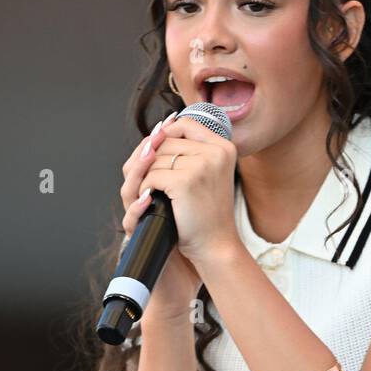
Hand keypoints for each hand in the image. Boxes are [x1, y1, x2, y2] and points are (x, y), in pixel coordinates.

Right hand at [119, 114, 202, 326]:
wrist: (196, 271)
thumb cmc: (199, 239)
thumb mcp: (202, 201)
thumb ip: (200, 176)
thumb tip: (212, 144)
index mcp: (157, 190)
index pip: (148, 158)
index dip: (156, 141)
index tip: (171, 124)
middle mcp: (144, 202)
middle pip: (133, 168)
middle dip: (144, 150)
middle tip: (157, 135)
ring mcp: (140, 220)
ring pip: (127, 189)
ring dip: (137, 171)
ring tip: (150, 156)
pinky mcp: (140, 238)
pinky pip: (131, 219)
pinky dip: (137, 208)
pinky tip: (147, 196)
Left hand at [136, 115, 240, 277]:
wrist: (214, 245)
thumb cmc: (207, 215)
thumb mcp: (206, 175)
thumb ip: (189, 151)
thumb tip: (159, 128)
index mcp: (224, 148)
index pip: (185, 125)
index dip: (165, 134)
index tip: (156, 151)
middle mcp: (215, 153)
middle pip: (165, 141)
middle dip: (149, 160)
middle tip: (149, 181)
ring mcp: (201, 166)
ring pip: (155, 159)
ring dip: (146, 177)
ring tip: (154, 193)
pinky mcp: (185, 181)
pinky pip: (151, 175)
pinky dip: (146, 189)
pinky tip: (152, 200)